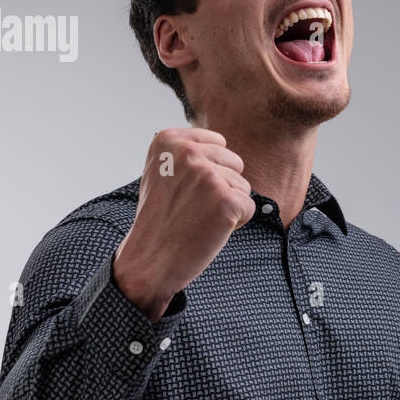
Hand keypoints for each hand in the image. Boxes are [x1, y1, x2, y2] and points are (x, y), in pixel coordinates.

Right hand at [113, 127, 254, 320]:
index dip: (209, 170)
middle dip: (221, 187)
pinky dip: (236, 222)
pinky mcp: (227, 200)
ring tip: (198, 218)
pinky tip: (209, 229)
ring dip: (227, 205)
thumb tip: (220, 142)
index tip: (183, 190)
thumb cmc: (160, 219)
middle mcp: (188, 152)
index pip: (218, 143)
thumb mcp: (161, 170)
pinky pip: (249, 206)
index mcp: (169, 139)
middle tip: (192, 207)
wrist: (150, 259)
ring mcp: (208, 175)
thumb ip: (186, 151)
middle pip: (234, 162)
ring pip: (243, 185)